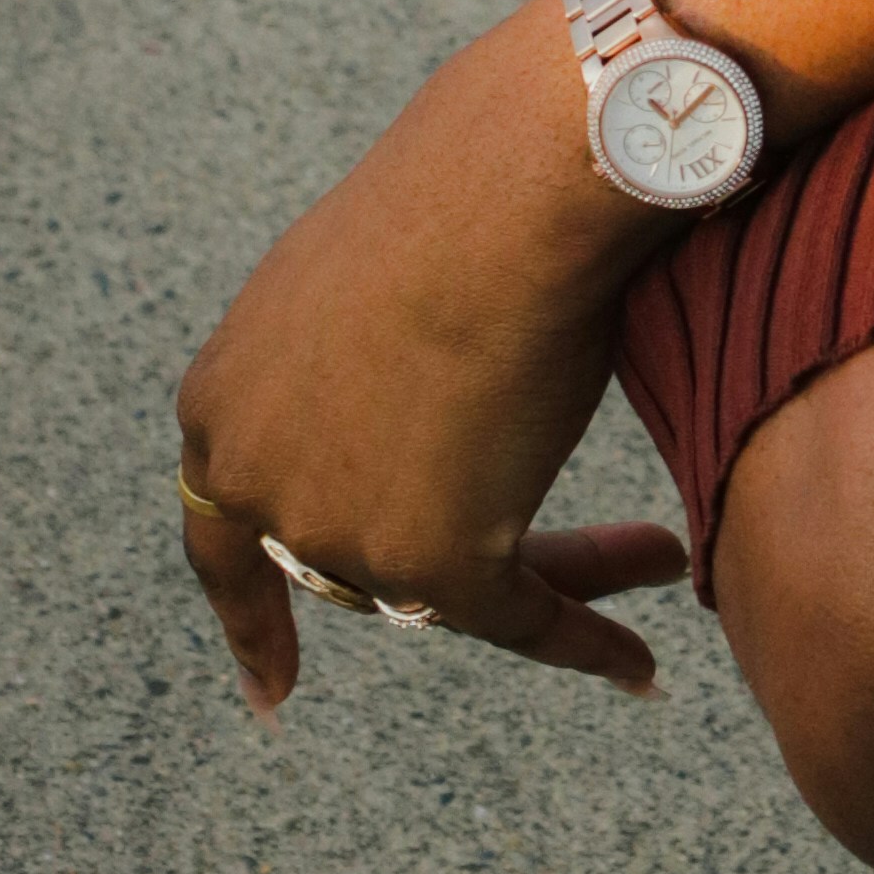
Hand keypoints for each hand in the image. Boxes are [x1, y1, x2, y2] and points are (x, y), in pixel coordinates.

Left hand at [172, 2, 688, 717]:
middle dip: (460, 557)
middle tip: (559, 562)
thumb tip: (404, 401)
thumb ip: (348, 365)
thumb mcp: (357, 282)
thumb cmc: (462, 192)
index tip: (273, 689)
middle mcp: (261, 481)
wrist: (510, 185)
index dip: (254, 616)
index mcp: (223, 406)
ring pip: (454, 582)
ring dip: (563, 573)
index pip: (221, 539)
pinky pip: (522, 620)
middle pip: (366, 558)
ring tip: (653, 552)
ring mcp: (338, 528)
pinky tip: (638, 666)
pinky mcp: (431, 561)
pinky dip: (585, 641)